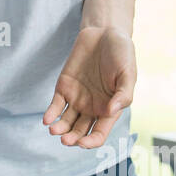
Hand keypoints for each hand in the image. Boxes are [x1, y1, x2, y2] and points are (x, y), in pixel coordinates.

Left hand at [42, 26, 135, 147]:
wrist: (104, 33)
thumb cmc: (122, 54)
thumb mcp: (128, 74)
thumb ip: (123, 95)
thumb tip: (110, 112)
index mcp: (109, 109)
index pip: (99, 134)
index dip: (91, 142)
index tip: (83, 142)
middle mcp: (92, 108)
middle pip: (80, 131)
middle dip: (72, 139)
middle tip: (65, 140)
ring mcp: (77, 98)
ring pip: (66, 121)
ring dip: (59, 129)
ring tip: (54, 131)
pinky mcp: (64, 87)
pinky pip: (55, 105)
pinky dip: (50, 114)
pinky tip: (47, 120)